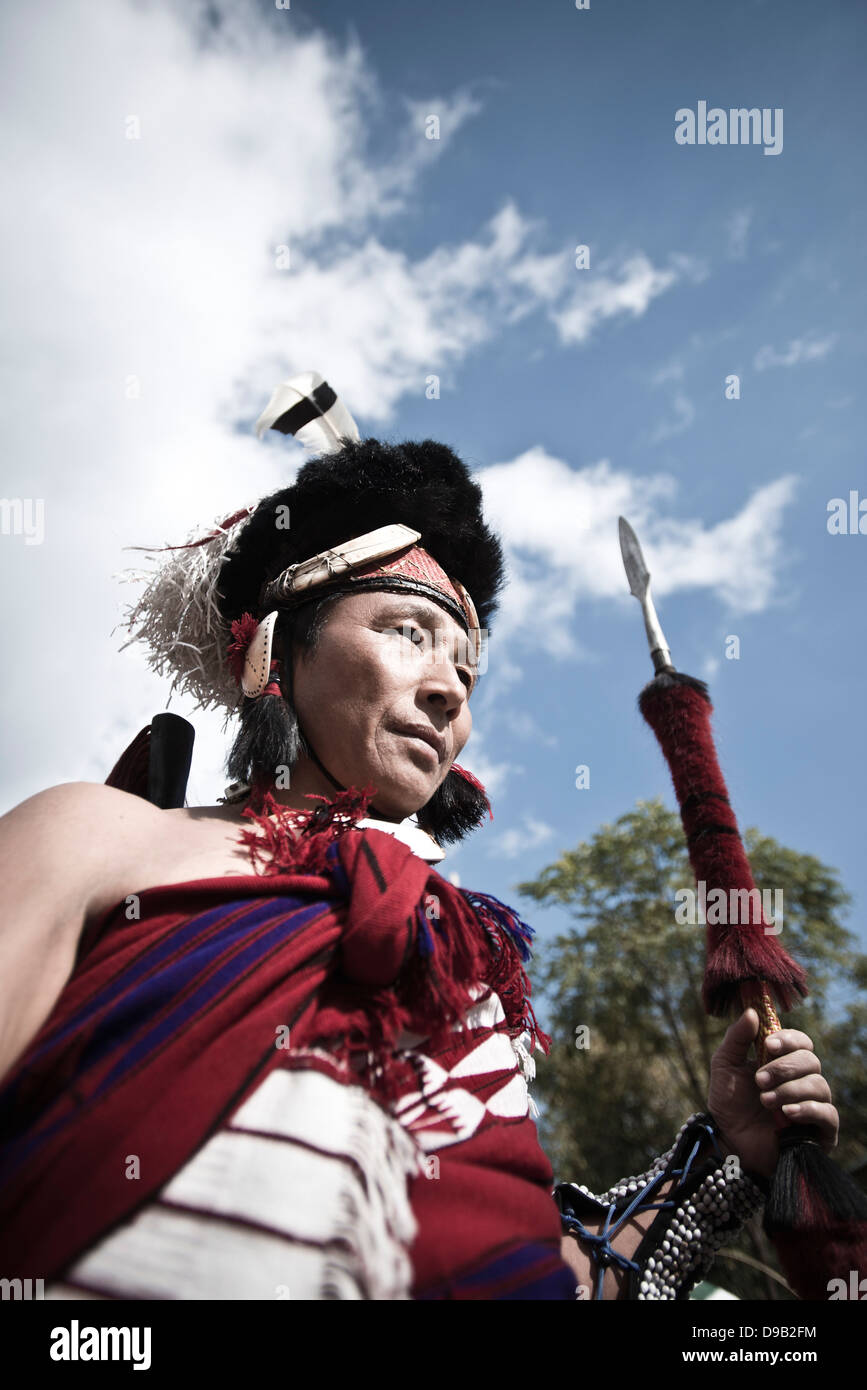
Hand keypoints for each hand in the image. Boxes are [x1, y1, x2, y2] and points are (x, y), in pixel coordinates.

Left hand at [706, 1008, 838, 1178]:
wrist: (729, 1141)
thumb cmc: (729, 1103)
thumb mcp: (725, 1065)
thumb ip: (737, 1038)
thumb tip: (752, 1011)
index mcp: (784, 1063)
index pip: (801, 1042)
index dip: (789, 1039)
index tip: (769, 1043)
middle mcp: (803, 1081)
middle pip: (811, 1061)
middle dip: (784, 1068)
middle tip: (759, 1080)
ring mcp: (814, 1106)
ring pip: (819, 1085)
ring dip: (789, 1089)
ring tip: (765, 1100)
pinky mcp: (820, 1132)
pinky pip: (828, 1114)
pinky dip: (808, 1109)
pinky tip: (787, 1112)